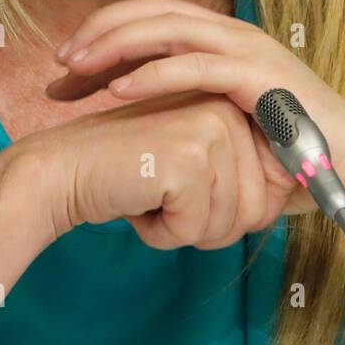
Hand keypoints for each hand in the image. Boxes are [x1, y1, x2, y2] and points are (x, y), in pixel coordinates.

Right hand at [9, 90, 317, 248]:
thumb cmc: (126, 176)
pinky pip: (195, 229)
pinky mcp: (190, 155)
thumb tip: (281, 206)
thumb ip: (239, 184)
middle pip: (252, 215)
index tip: (179, 192)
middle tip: (160, 196)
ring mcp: (211, 129)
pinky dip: (161, 232)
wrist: (63, 170)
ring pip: (227, 225)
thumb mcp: (195, 173)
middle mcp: (228, 112)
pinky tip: (138, 199)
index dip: (219, 218)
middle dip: (202, 227)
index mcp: (234, 112)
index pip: (264, 200)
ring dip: (181, 230)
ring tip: (148, 192)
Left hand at [50, 0, 344, 225]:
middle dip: (100, 31)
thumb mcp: (231, 131)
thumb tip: (142, 137)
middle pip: (154, 11)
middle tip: (58, 61)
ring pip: (169, 28)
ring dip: (116, 43)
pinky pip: (197, 67)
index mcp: (226, 42)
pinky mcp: (262, 78)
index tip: (65, 69)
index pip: (155, 19)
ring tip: (76, 67)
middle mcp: (235, 35)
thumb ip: (191, 119)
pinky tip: (118, 89)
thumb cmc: (297, 159)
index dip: (107, 34)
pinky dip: (153, 73)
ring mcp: (250, 51)